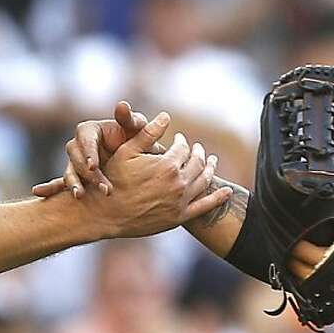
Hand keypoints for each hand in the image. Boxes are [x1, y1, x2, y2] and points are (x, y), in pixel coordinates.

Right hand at [33, 100, 157, 197]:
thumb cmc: (137, 138)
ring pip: (69, 172)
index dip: (88, 152)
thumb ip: (128, 118)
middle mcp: (79, 145)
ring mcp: (75, 163)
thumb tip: (121, 105)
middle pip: (75, 158)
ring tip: (80, 195)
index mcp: (90, 131)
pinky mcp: (76, 177)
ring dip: (74, 183)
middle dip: (87, 173)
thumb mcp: (136, 128)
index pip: (85, 139)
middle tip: (103, 188)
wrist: (138, 159)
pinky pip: (62, 184)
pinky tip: (42, 193)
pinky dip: (52, 189)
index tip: (93, 165)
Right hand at [83, 111, 230, 238]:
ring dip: (210, 169)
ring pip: (204, 182)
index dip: (182, 141)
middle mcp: (178, 183)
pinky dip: (218, 198)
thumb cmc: (113, 179)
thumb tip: (166, 115)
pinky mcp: (179, 217)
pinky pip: (205, 206)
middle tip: (197, 148)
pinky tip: (227, 191)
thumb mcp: (127, 151)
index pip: (183, 148)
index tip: (179, 138)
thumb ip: (148, 133)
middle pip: (197, 163)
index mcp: (167, 165)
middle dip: (198, 152)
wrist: (106, 213)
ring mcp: (180, 202)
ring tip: (211, 161)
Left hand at [288, 239, 333, 317]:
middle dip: (293, 259)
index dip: (296, 243)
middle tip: (294, 251)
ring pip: (300, 286)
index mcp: (325, 262)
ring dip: (298, 275)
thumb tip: (320, 235)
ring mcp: (325, 298)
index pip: (299, 250)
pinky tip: (314, 282)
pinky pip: (312, 298)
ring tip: (301, 266)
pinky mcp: (330, 309)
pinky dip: (310, 289)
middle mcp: (321, 282)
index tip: (295, 239)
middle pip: (294, 269)